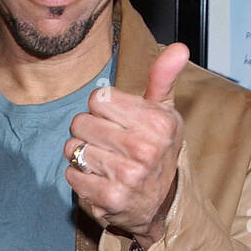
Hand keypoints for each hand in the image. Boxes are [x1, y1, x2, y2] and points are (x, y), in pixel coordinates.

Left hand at [64, 41, 189, 248]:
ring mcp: (126, 175)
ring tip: (102, 162)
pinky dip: (79, 177)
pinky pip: (71, 174)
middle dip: (88, 132)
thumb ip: (163, 79)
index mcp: (157, 122)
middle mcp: (144, 149)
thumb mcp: (164, 113)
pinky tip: (98, 179)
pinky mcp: (109, 198)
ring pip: (73, 148)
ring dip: (81, 154)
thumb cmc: (158, 151)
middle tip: (107, 144)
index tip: (117, 122)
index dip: (102, 109)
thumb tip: (178, 48)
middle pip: (81, 122)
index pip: (98, 99)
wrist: (162, 203)